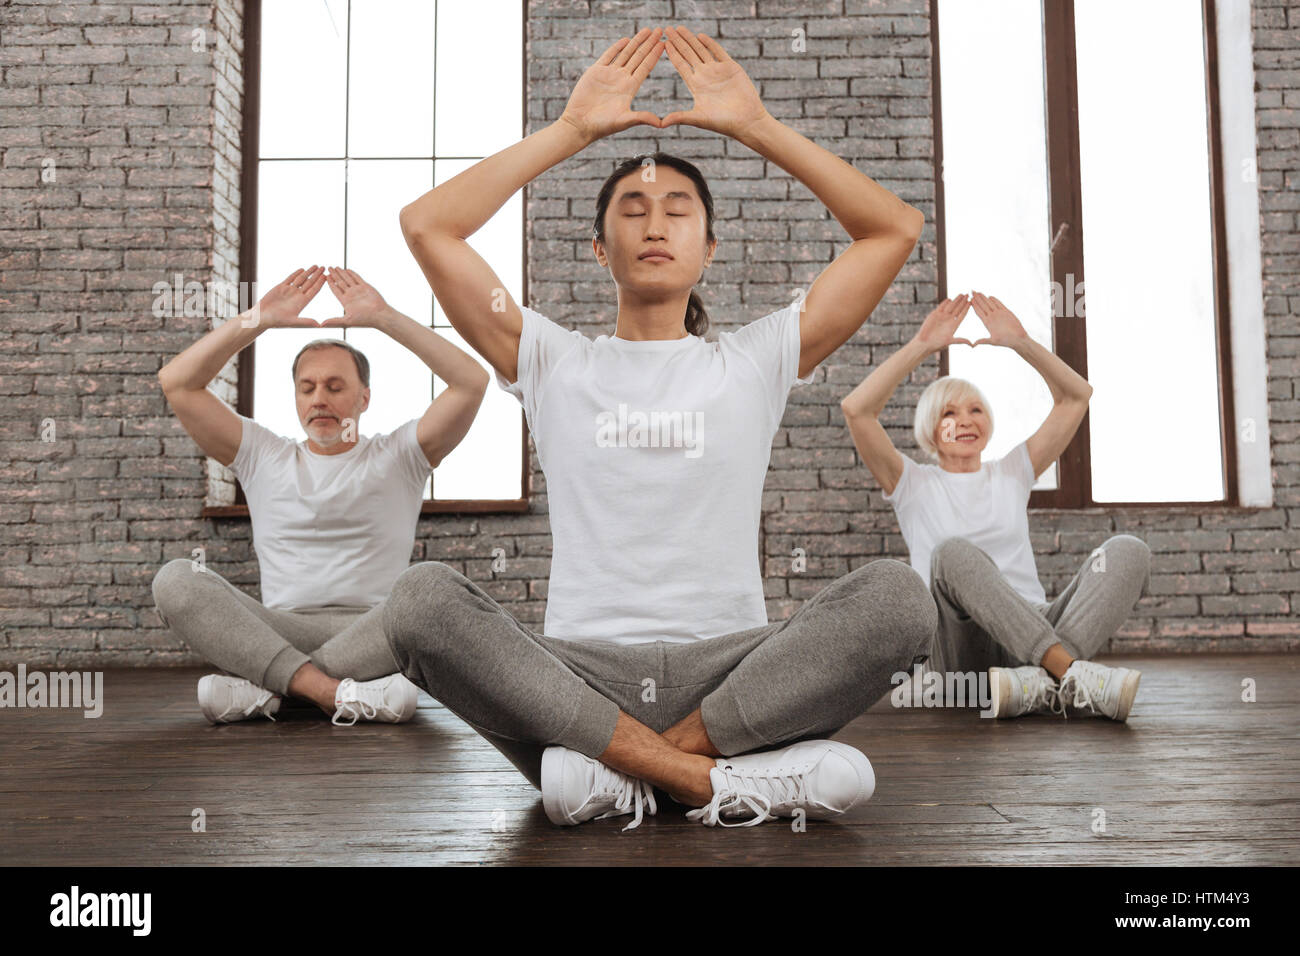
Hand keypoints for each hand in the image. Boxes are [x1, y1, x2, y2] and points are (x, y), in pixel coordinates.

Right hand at [246, 266, 324, 328]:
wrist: (262, 317)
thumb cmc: (276, 322)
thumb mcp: (293, 322)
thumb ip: (306, 322)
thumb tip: (319, 325)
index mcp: (302, 303)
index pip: (314, 291)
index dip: (320, 283)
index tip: (327, 276)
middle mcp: (297, 296)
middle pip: (310, 283)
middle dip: (317, 275)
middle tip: (325, 267)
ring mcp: (289, 291)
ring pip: (301, 279)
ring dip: (309, 272)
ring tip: (316, 266)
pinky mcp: (281, 288)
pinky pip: (290, 279)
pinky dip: (296, 274)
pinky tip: (302, 269)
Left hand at [320, 268, 391, 328]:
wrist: (380, 315)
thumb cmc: (365, 320)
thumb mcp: (347, 321)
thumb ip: (334, 321)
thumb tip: (321, 325)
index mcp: (345, 302)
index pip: (335, 290)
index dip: (330, 283)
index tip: (325, 276)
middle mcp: (351, 295)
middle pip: (340, 282)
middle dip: (334, 275)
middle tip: (328, 268)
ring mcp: (358, 290)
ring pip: (348, 279)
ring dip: (342, 273)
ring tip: (336, 267)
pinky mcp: (365, 287)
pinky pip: (357, 278)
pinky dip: (352, 274)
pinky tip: (347, 269)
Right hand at [559, 28, 665, 142]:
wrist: (580, 124)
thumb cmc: (602, 126)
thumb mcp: (625, 121)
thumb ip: (642, 118)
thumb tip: (662, 124)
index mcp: (630, 88)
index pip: (646, 67)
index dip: (655, 55)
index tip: (665, 43)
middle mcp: (622, 79)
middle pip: (639, 57)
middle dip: (649, 43)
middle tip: (660, 30)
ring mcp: (609, 74)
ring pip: (626, 53)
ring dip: (636, 41)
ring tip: (647, 30)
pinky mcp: (596, 71)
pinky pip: (608, 56)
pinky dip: (617, 48)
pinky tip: (626, 40)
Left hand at [660, 26, 770, 138]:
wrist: (746, 121)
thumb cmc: (723, 123)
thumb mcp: (698, 119)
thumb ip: (680, 117)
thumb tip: (660, 124)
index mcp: (696, 86)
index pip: (681, 65)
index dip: (672, 54)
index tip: (663, 43)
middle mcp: (705, 76)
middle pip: (688, 54)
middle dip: (678, 41)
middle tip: (667, 29)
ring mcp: (717, 70)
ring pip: (701, 50)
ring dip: (691, 39)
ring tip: (680, 28)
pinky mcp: (731, 67)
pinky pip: (719, 52)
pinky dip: (710, 44)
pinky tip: (701, 36)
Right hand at [912, 294, 972, 353]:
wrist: (924, 343)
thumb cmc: (936, 345)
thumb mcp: (950, 342)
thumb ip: (960, 340)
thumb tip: (972, 344)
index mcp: (953, 325)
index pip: (962, 314)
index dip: (966, 308)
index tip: (971, 302)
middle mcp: (948, 320)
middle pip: (957, 308)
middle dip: (963, 302)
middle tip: (968, 295)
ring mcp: (942, 316)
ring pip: (950, 306)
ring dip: (956, 300)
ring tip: (962, 294)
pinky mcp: (934, 315)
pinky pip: (941, 307)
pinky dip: (945, 303)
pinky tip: (950, 299)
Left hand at [969, 291, 1029, 346]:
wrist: (1018, 339)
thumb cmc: (1006, 342)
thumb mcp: (993, 342)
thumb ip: (983, 341)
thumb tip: (973, 345)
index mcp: (987, 323)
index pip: (979, 312)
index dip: (974, 305)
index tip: (969, 300)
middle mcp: (992, 317)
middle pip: (983, 306)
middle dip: (977, 298)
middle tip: (971, 291)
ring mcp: (999, 314)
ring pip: (990, 304)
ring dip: (984, 298)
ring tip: (978, 292)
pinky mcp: (1006, 312)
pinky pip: (999, 305)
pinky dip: (995, 300)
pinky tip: (990, 296)